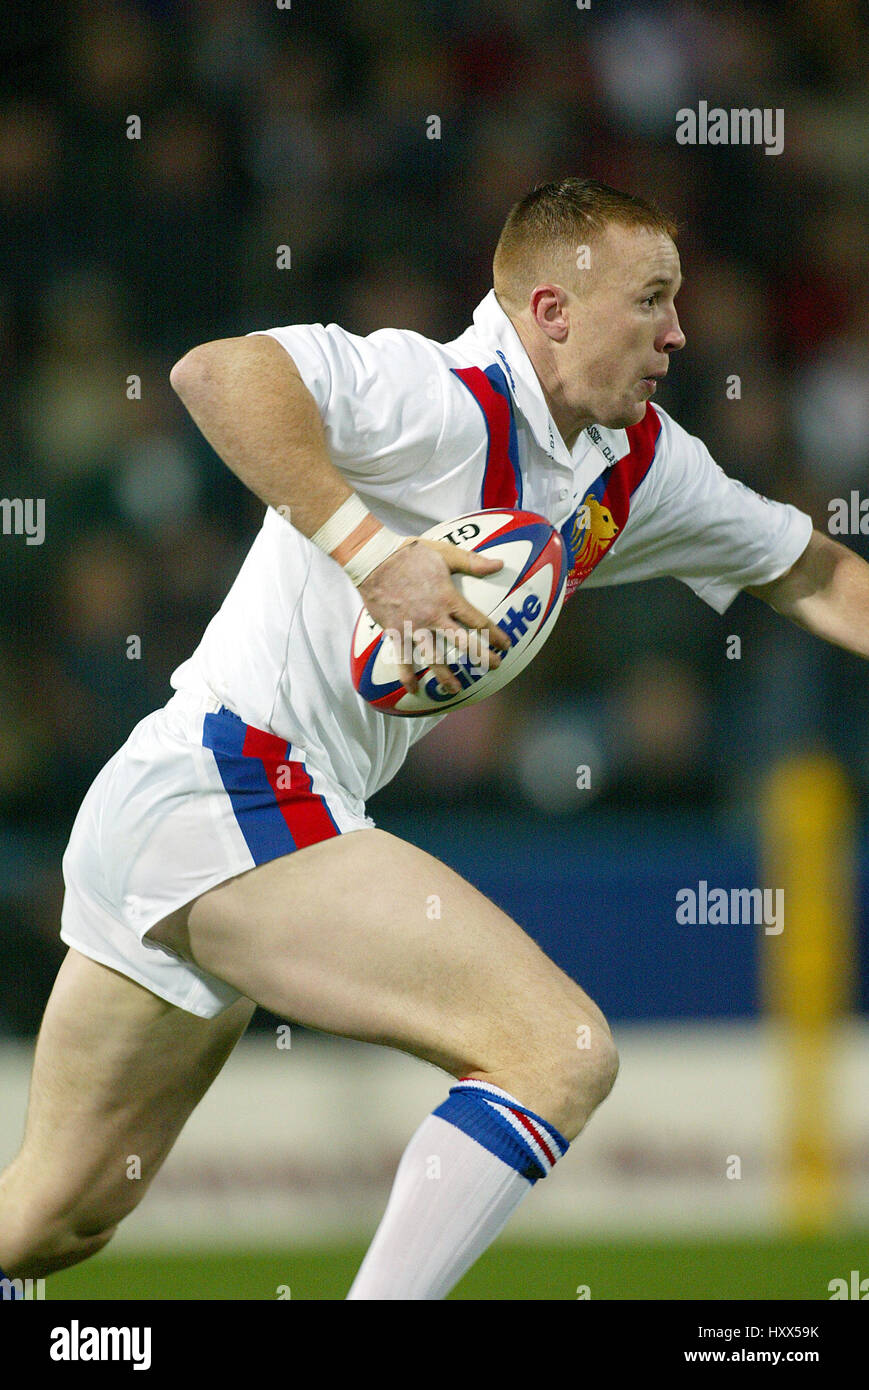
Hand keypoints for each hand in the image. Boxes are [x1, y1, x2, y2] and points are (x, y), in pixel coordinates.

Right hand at [357, 538, 510, 692]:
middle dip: (482, 657)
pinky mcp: (395, 632)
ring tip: (457, 689)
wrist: (374, 560)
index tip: (505, 645)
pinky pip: (402, 659)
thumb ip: (472, 561)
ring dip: (446, 676)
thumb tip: (500, 564)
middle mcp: (434, 616)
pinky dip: (406, 677)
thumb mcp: (444, 552)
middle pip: (463, 643)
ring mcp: (413, 627)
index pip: (478, 621)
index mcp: (448, 598)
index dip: (495, 635)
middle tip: (494, 666)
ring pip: (433, 658)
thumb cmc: (409, 553)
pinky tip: (413, 690)